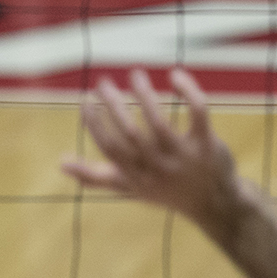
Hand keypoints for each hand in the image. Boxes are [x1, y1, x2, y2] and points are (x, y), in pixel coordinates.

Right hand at [62, 68, 242, 226]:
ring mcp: (184, 157)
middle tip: (103, 81)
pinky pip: (198, 113)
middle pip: (131, 134)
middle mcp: (158, 169)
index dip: (95, 124)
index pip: (110, 148)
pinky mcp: (207, 145)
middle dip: (114, 105)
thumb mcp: (130, 187)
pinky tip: (175, 74)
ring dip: (144, 95)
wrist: (216, 204)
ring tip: (134, 73)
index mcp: (136, 177)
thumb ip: (96, 175)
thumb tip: (60, 162)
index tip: (85, 99)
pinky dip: (187, 91)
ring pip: (159, 122)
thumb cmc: (166, 190)